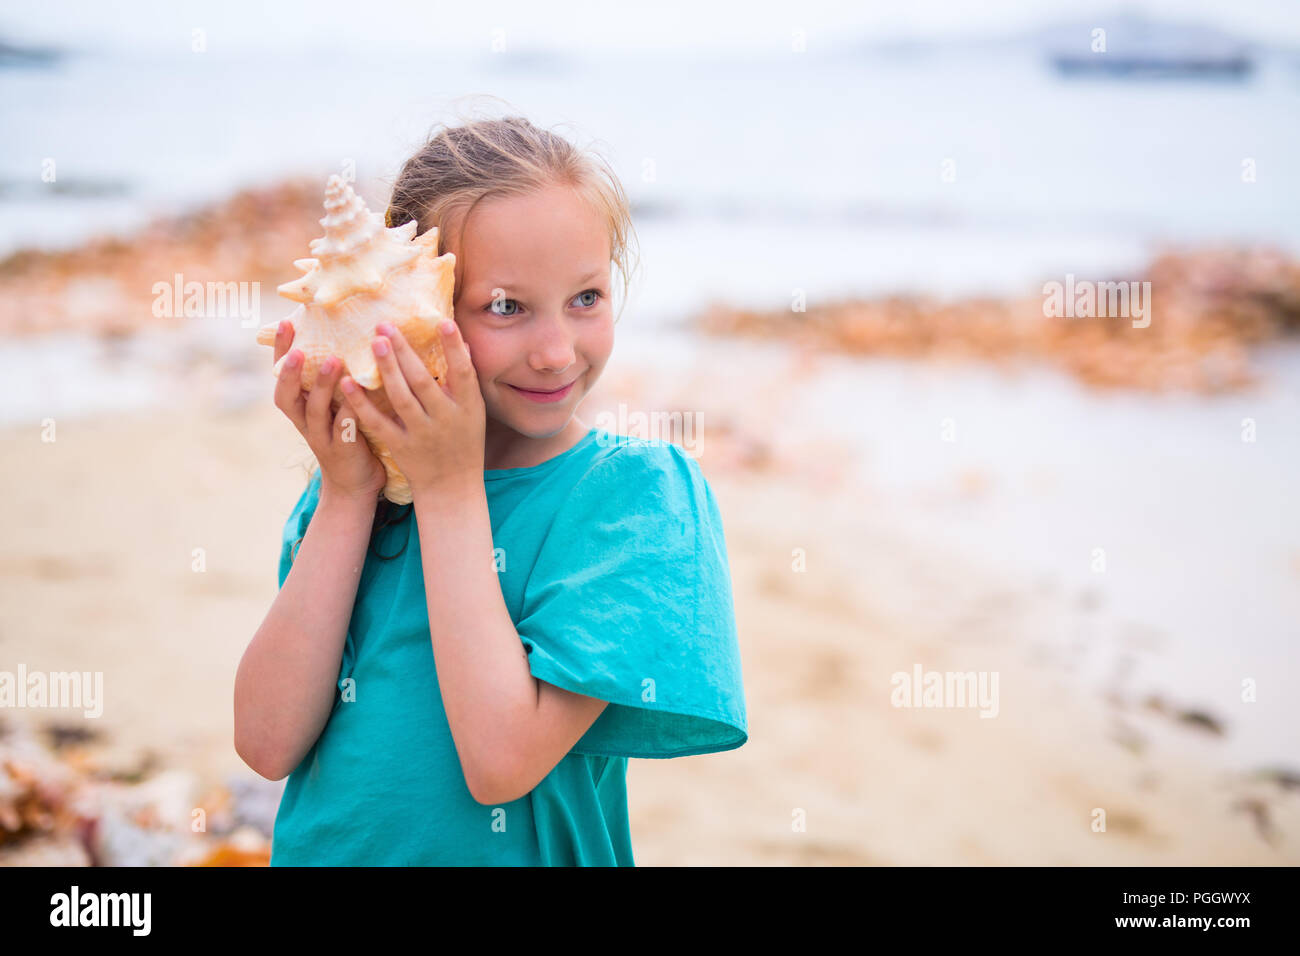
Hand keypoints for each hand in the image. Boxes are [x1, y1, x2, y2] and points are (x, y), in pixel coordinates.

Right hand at [272, 320, 386, 500]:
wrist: (355, 484)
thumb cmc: (346, 434)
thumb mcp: (333, 405)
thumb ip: (332, 379)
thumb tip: (343, 336)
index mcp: (300, 407)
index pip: (282, 376)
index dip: (281, 352)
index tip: (287, 322)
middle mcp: (304, 422)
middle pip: (286, 396)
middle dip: (290, 371)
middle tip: (299, 348)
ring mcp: (321, 437)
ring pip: (315, 411)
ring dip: (322, 386)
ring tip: (333, 361)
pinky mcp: (341, 451)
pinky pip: (343, 428)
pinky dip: (348, 411)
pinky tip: (357, 395)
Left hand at [339, 320, 484, 495]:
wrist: (451, 487)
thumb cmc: (464, 443)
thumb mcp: (473, 414)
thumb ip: (464, 382)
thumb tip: (462, 344)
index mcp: (467, 409)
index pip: (462, 374)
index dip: (455, 348)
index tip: (443, 322)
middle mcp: (445, 420)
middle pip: (423, 382)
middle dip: (405, 353)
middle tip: (386, 326)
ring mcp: (421, 434)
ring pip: (401, 398)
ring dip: (387, 369)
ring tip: (375, 342)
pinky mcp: (400, 446)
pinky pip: (378, 422)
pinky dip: (362, 403)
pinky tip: (348, 382)